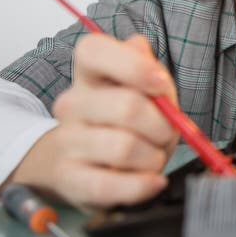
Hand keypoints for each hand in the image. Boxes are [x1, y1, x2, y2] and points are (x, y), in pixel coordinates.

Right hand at [11, 34, 179, 207]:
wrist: (86, 162)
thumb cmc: (125, 120)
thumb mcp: (145, 90)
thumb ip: (151, 72)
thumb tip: (145, 57)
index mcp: (89, 74)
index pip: (93, 50)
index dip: (133, 66)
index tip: (160, 84)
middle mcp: (72, 104)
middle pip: (126, 106)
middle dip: (163, 124)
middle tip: (168, 133)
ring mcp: (67, 142)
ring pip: (124, 148)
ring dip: (154, 156)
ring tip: (153, 156)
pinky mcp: (70, 180)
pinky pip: (110, 186)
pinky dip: (142, 185)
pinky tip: (153, 180)